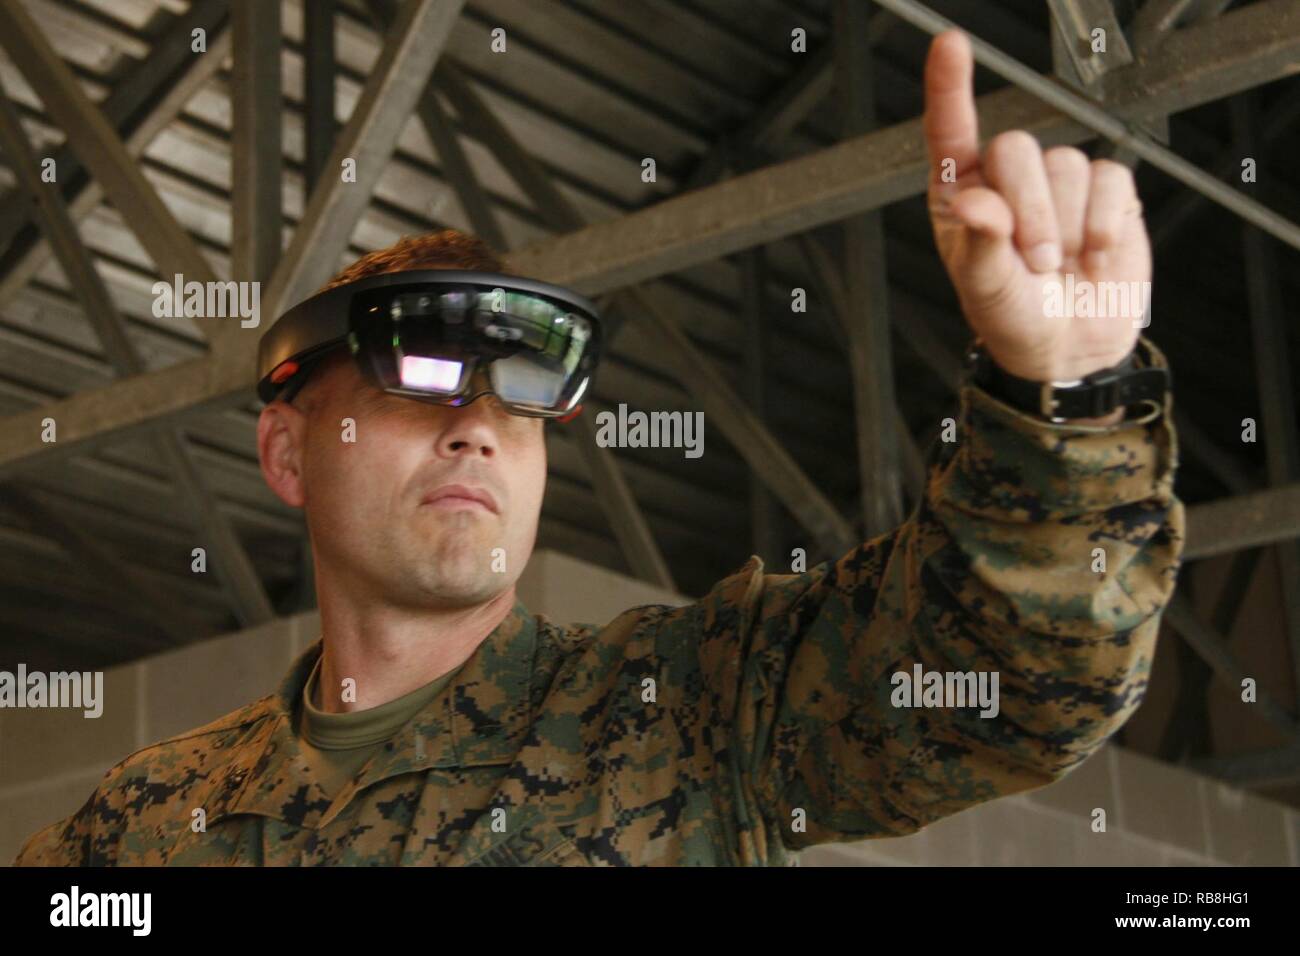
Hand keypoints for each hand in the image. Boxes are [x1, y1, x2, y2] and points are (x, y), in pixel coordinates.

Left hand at [922, 29, 1150, 385]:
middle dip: (1030, 209)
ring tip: (1060, 266)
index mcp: (962, 194)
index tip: (950, 45)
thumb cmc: (1013, 315)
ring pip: (1067, 164)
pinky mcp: (1106, 191)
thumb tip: (973, 204)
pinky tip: (1095, 255)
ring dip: (1066, 225)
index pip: (950, 131)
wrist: (1069, 347)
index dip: (949, 86)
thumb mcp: (986, 290)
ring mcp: (1058, 182)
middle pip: (1018, 148)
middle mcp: (1007, 179)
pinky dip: (1104, 223)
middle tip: (1036, 262)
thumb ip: (980, 245)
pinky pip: (1110, 179)